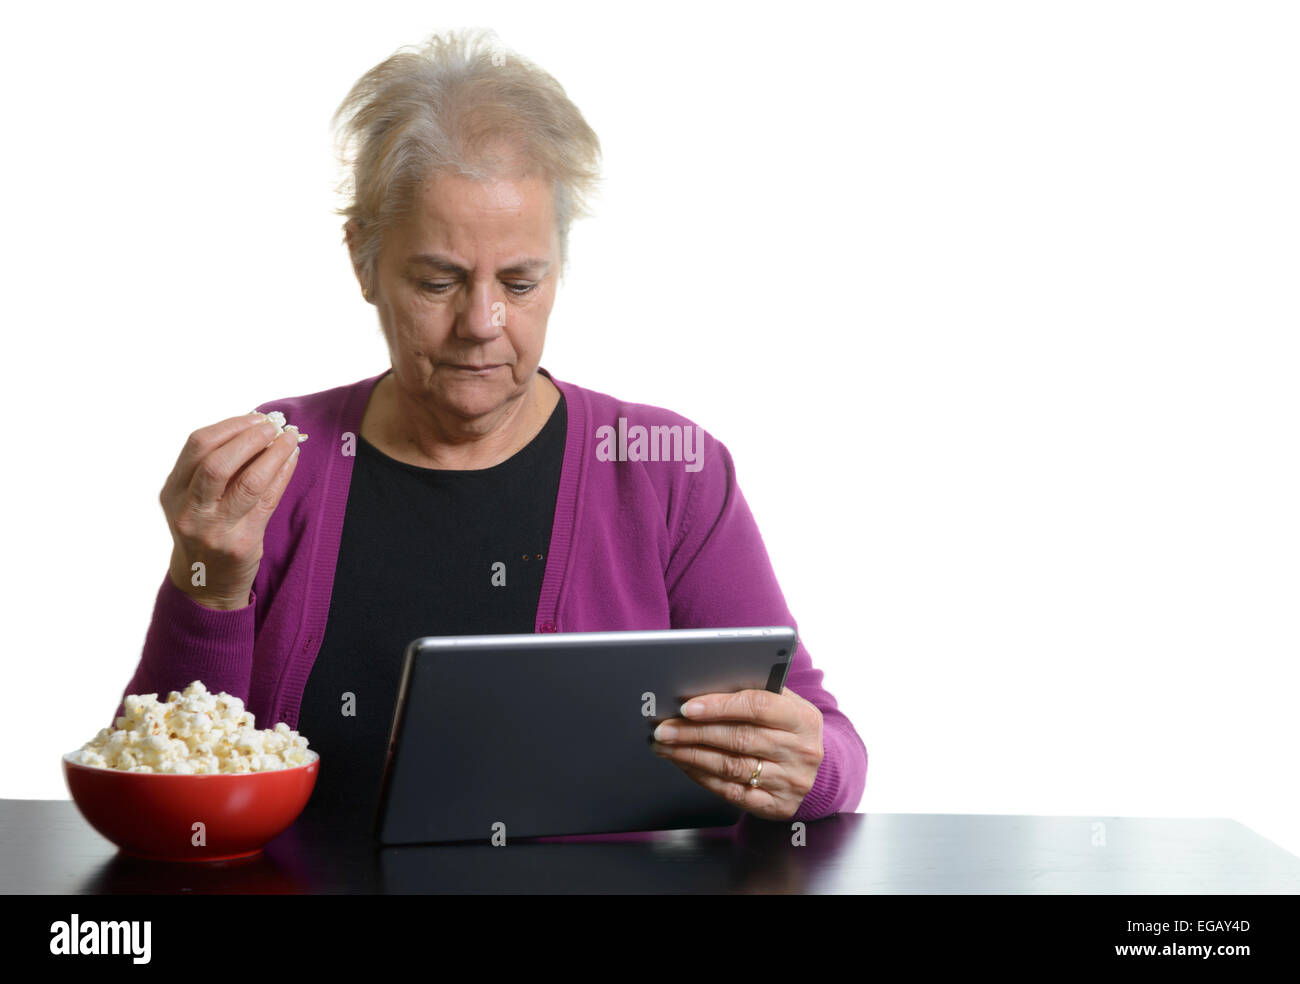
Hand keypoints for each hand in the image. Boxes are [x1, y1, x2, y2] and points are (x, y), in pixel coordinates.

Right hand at [160, 412, 301, 609]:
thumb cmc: (204, 529)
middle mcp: (189, 510)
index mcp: (172, 491)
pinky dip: (282, 475)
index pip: (197, 446)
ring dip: (274, 455)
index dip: (230, 426)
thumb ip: (213, 466)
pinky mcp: (242, 543)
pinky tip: (291, 460)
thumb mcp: (192, 499)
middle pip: (217, 463)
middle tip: (273, 427)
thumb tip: (256, 427)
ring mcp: (215, 529)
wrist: (205, 583)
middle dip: (250, 438)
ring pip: (248, 482)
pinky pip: (268, 501)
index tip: (255, 418)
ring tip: (290, 439)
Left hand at [650, 686, 823, 820]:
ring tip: (666, 746)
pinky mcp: (777, 805)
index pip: (757, 706)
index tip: (686, 708)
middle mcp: (801, 751)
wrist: (816, 770)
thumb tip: (701, 686)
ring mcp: (791, 781)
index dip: (719, 706)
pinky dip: (703, 778)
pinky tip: (685, 765)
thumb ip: (754, 692)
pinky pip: (732, 792)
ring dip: (691, 756)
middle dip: (694, 733)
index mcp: (803, 718)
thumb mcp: (784, 705)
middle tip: (663, 729)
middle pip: (738, 738)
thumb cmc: (788, 728)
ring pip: (731, 766)